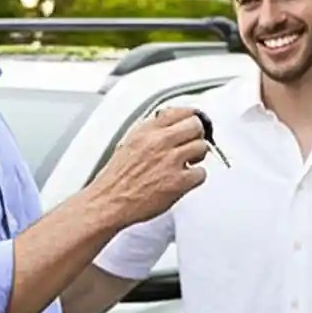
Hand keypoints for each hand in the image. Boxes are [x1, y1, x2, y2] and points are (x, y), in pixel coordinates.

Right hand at [89, 107, 208, 226]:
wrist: (109, 201)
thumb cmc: (117, 178)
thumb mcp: (129, 143)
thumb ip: (150, 132)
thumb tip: (169, 125)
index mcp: (146, 130)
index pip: (180, 111)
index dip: (190, 118)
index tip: (192, 123)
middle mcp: (159, 142)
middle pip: (195, 126)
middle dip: (196, 135)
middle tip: (191, 145)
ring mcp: (171, 161)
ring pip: (202, 147)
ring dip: (197, 156)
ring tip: (188, 163)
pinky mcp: (179, 181)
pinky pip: (201, 173)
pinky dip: (195, 177)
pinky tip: (184, 179)